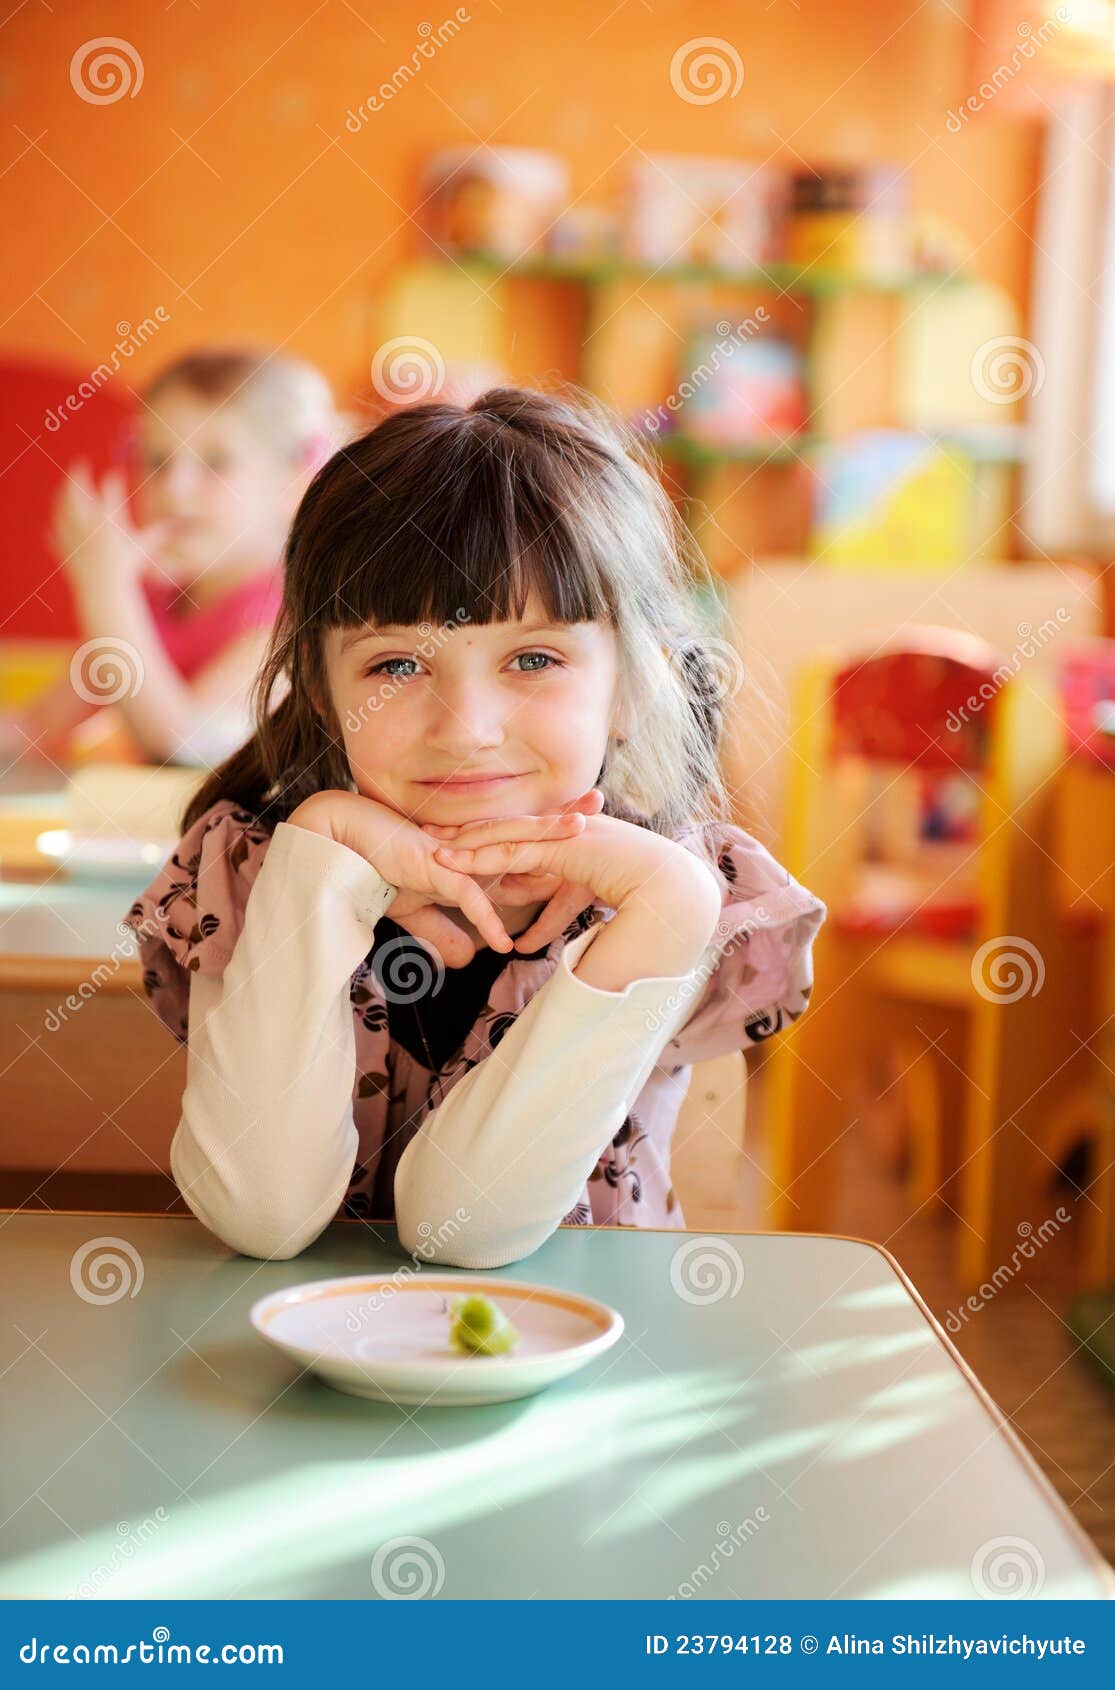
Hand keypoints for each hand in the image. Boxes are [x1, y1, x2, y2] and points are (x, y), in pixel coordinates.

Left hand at [51, 459, 170, 592]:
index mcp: (107, 517)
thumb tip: (182, 526)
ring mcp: (73, 532)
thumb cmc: (128, 567)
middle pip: (77, 490)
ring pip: (63, 507)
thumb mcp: (145, 548)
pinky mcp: (64, 546)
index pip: (109, 489)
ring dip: (62, 495)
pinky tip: (56, 526)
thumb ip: (159, 534)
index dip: (113, 480)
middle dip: (77, 474)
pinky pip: (56, 532)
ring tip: (65, 489)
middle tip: (79, 465)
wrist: (104, 588)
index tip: (115, 475)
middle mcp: (87, 521)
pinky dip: (56, 528)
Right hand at [287, 790, 585, 968]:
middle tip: (598, 803)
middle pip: (524, 836)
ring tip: (578, 836)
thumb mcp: (415, 911)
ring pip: (505, 848)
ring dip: (542, 844)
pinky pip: (463, 897)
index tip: (586, 832)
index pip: (519, 851)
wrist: (338, 848)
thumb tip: (464, 961)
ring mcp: (452, 857)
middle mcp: (466, 850)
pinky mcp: (431, 870)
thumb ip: (443, 932)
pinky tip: (504, 942)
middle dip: (560, 820)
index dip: (551, 843)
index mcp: (469, 856)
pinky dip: (484, 921)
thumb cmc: (375, 870)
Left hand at [432, 812, 725, 988]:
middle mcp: (572, 833)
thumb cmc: (650, 914)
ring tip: (430, 853)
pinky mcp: (564, 845)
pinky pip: (514, 851)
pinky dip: (480, 857)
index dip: (499, 849)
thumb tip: (550, 954)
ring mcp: (568, 835)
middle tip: (435, 838)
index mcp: (582, 845)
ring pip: (505, 837)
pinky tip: (450, 865)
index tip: (470, 855)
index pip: (532, 846)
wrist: (676, 895)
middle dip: (472, 837)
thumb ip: (571, 926)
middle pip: (512, 833)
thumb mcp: (600, 918)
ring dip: (465, 844)